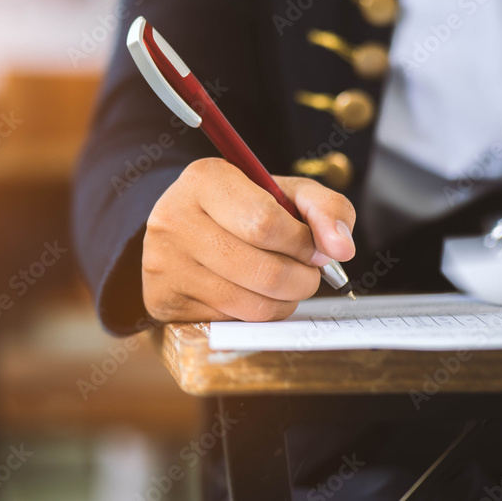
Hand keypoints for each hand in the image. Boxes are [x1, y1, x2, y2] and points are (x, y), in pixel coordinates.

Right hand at [142, 158, 355, 322]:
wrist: (180, 229)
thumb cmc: (239, 209)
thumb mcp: (282, 192)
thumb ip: (325, 207)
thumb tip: (340, 249)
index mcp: (204, 179)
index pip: (266, 224)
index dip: (303, 244)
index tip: (315, 249)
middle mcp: (174, 218)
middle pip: (264, 271)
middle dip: (303, 279)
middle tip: (307, 273)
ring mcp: (163, 262)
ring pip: (252, 304)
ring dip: (285, 301)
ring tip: (283, 284)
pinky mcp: (162, 299)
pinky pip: (232, 323)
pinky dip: (255, 314)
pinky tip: (250, 294)